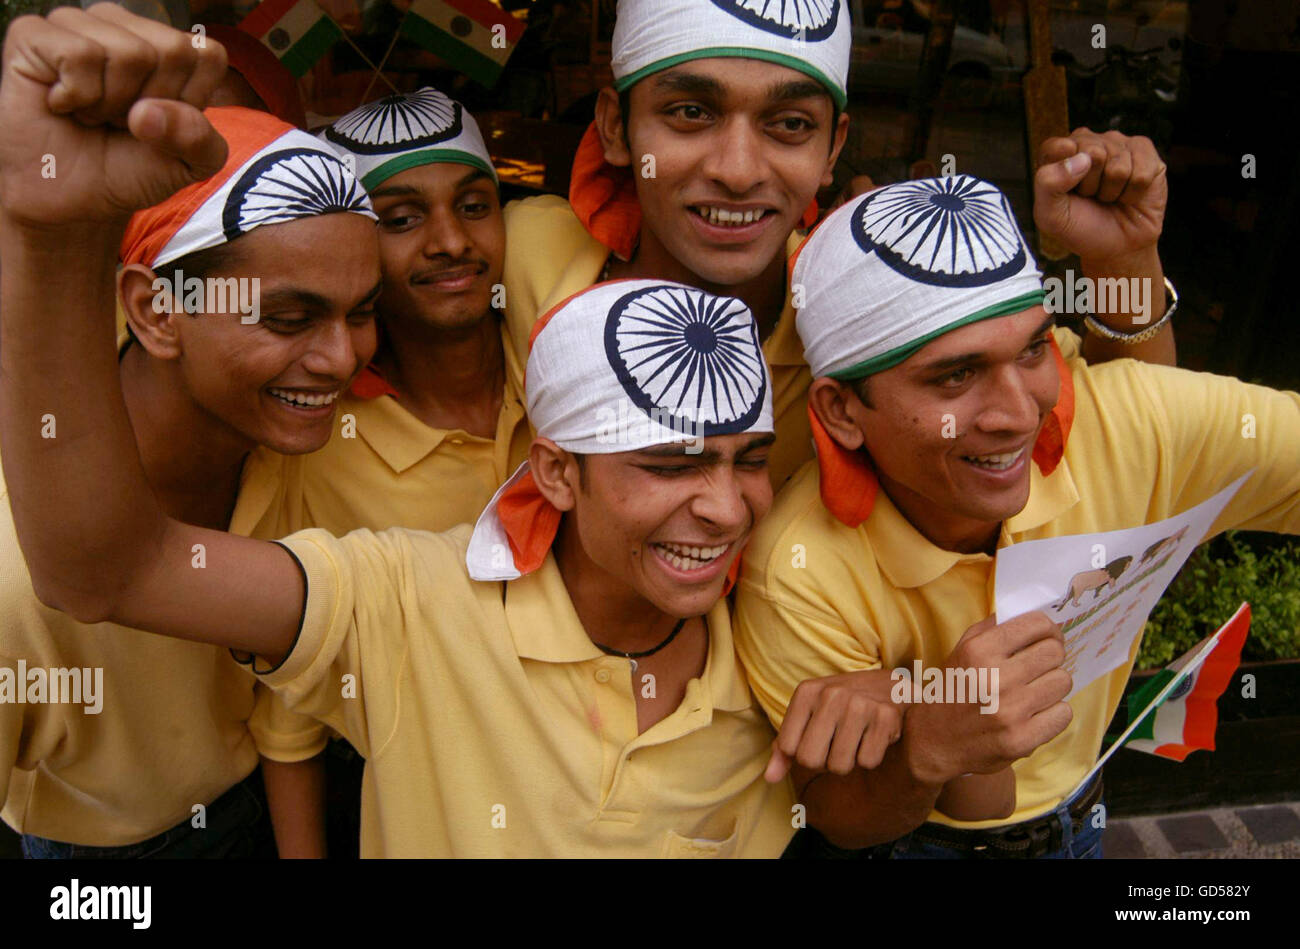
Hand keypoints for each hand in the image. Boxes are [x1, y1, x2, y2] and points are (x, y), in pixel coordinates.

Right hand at [0, 3, 227, 228]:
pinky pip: (80, 54)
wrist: (72, 198)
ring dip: (112, 104)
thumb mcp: (188, 164)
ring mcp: (80, 24)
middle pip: (173, 52)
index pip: (208, 55)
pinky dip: (77, 95)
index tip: (162, 123)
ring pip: (130, 53)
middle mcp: (126, 27)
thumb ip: (201, 139)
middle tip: (122, 121)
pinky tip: (64, 104)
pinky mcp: (35, 33)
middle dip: (153, 106)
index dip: (190, 102)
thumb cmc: (128, 169)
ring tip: (93, 113)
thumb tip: (152, 111)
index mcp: (169, 47)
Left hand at [765, 668, 901, 782]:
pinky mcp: (885, 717)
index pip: (788, 748)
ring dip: (847, 761)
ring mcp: (859, 704)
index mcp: (806, 691)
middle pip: (810, 760)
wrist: (890, 687)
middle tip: (836, 744)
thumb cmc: (841, 706)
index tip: (816, 740)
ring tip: (855, 740)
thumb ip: (785, 747)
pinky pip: (867, 762)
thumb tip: (769, 778)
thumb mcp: (808, 716)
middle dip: (823, 762)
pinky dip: (870, 757)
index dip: (802, 753)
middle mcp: (831, 694)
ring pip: (839, 766)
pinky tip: (873, 737)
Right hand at [902, 612, 1072, 785]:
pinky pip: (1064, 713)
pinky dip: (1054, 713)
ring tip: (1034, 691)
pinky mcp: (1022, 740)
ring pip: (1063, 681)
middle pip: (1055, 652)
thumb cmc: (951, 692)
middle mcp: (994, 679)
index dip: (1048, 629)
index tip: (1047, 637)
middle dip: (1050, 657)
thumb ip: (993, 628)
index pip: (1038, 625)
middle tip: (1039, 666)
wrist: (933, 743)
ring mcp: (1010, 712)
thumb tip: (1035, 618)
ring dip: (1052, 685)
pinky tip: (1035, 713)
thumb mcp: (961, 651)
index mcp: (978, 651)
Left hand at [1033, 128, 1166, 266]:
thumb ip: (1047, 183)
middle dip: (1090, 185)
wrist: (1115, 247)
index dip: (1062, 174)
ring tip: (1108, 197)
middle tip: (1091, 196)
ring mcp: (1119, 144)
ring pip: (1118, 165)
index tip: (1067, 192)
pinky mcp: (1146, 152)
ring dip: (1112, 191)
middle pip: (1092, 153)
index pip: (1056, 147)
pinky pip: (1141, 172)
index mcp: (1060, 153)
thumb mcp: (1050, 215)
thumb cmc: (1080, 228)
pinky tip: (1128, 195)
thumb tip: (1082, 158)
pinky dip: (1133, 193)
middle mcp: (1089, 142)